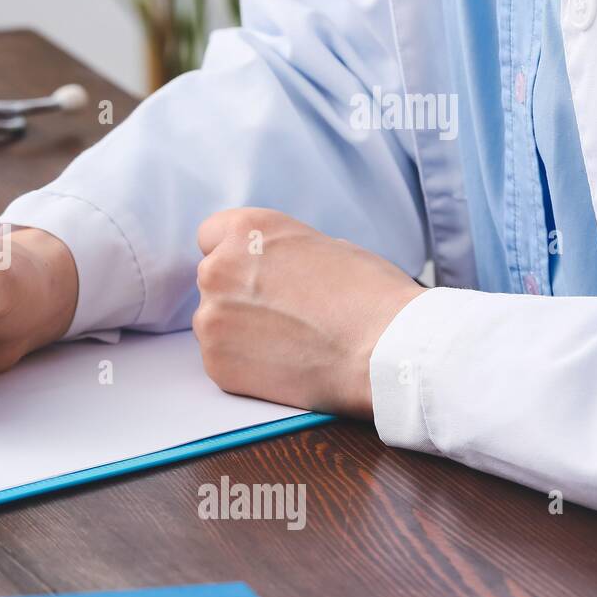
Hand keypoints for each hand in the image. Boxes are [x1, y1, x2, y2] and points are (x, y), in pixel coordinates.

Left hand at [193, 208, 424, 416]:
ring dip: (239, 330)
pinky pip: (221, 358)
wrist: (386, 353)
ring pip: (214, 320)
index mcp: (247, 231)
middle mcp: (218, 269)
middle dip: (239, 293)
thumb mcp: (328, 246)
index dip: (236, 254)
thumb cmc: (371, 296)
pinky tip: (284, 365)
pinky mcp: (216, 362)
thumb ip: (285, 252)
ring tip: (290, 342)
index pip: (211, 234)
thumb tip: (276, 267)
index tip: (255, 272)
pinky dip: (244, 364)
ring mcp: (211, 318)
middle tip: (283, 313)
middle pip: (213, 280)